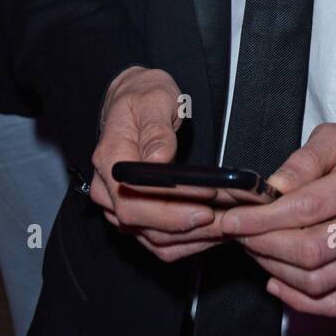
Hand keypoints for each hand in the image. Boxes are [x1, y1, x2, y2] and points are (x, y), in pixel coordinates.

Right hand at [89, 66, 235, 261]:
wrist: (134, 98)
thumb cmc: (144, 95)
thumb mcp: (154, 99)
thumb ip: (156, 130)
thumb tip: (159, 160)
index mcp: (110, 160)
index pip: (132, 202)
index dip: (169, 212)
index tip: (204, 208)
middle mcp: (107, 189)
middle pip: (142, 226)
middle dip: (188, 229)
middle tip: (226, 222)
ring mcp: (118, 205)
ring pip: (152, 238)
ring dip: (191, 238)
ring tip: (227, 227)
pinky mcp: (135, 212)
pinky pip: (158, 238)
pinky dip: (186, 240)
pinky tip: (213, 231)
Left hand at [218, 120, 335, 316]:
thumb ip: (302, 161)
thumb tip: (272, 189)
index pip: (307, 208)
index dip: (263, 219)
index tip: (235, 220)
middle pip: (310, 252)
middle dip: (264, 247)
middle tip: (241, 236)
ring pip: (318, 282)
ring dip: (276, 272)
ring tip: (256, 251)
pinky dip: (300, 301)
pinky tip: (277, 281)